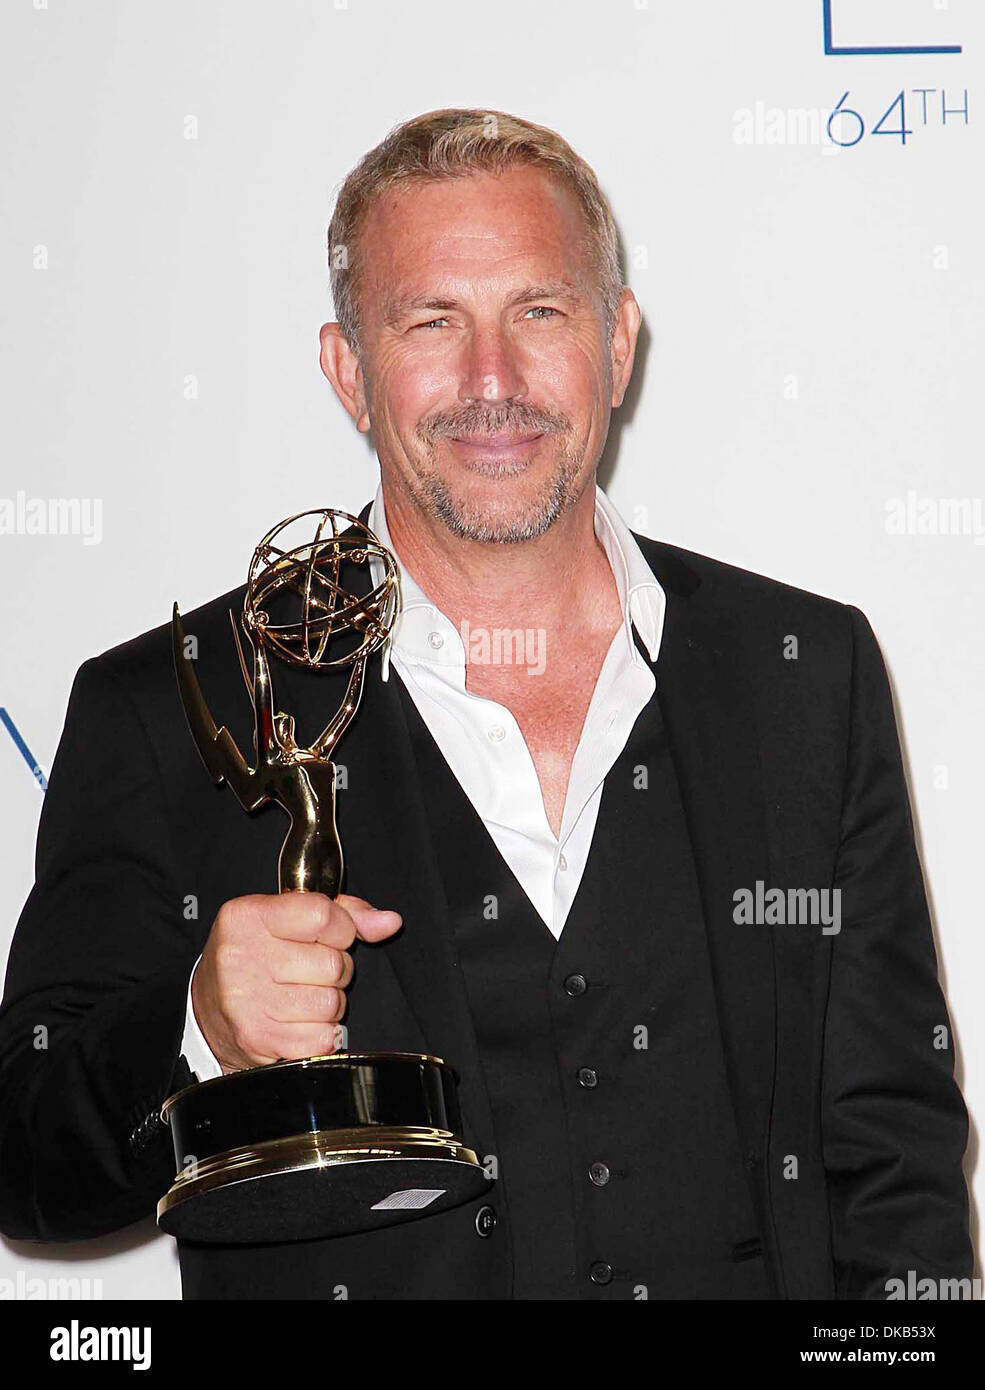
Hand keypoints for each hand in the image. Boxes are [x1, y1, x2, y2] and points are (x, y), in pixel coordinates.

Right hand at [191, 892, 401, 1072]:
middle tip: (311, 972)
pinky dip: (321, 1033)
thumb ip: (343, 912)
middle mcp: (243, 956)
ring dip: (328, 1004)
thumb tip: (389, 922)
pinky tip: (299, 1022)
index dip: (341, 928)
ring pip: (331, 1003)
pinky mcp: (258, 1038)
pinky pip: (323, 1038)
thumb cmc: (256, 957)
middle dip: (335, 971)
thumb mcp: (286, 920)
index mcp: (248, 917)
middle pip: (332, 963)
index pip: (322, 915)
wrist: (206, 1010)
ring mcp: (248, 1001)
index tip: (331, 936)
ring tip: (303, 997)